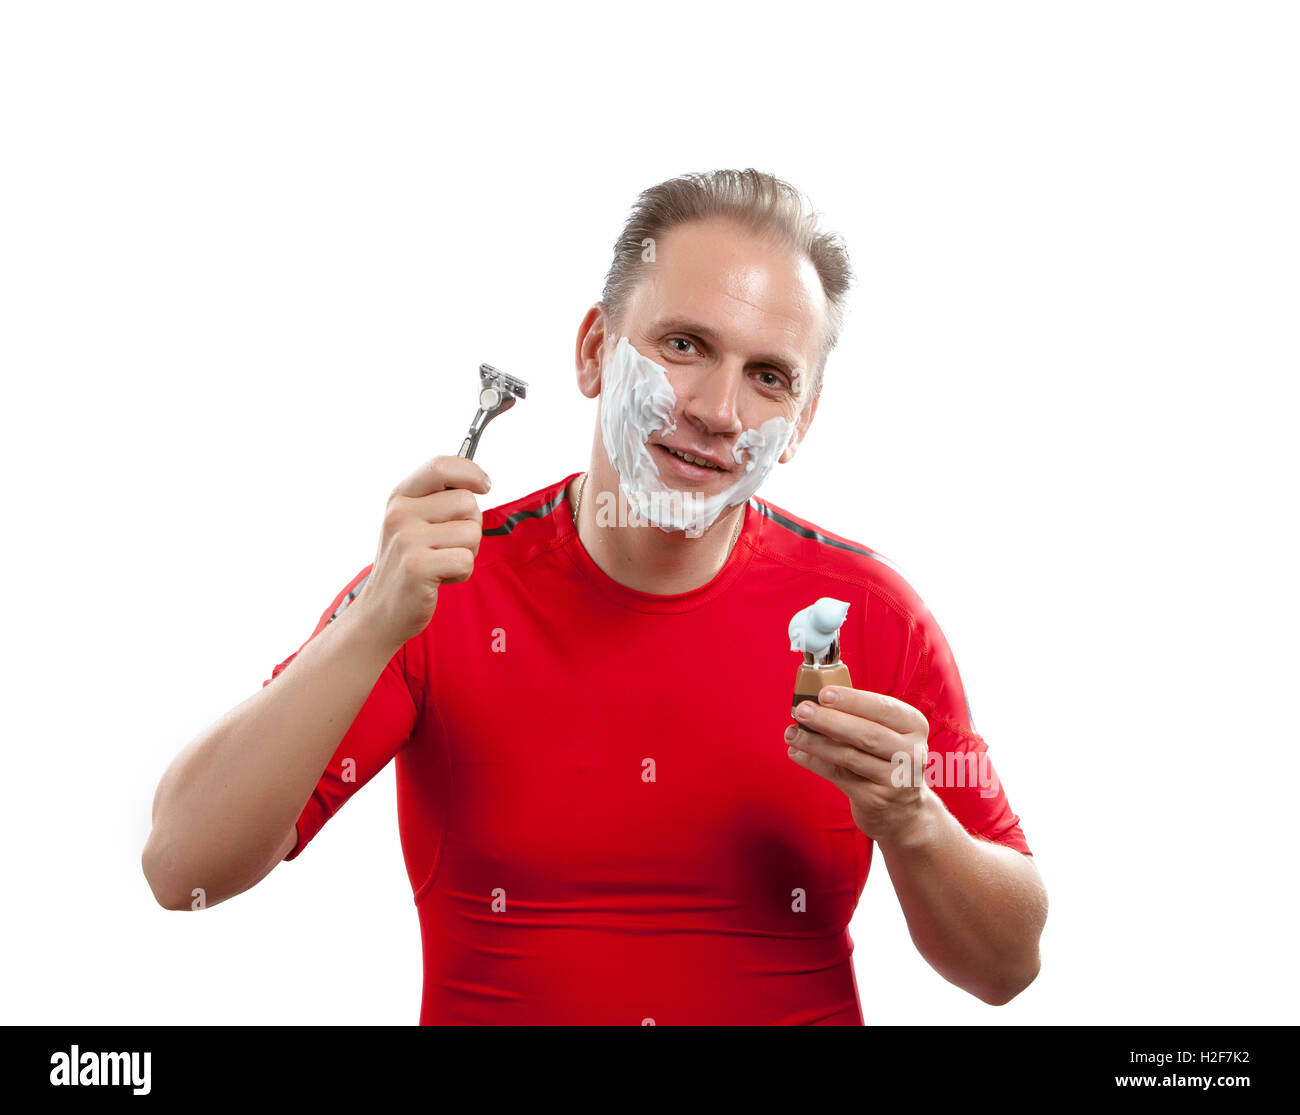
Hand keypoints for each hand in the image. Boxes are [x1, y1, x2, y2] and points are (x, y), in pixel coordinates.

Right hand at [352, 455, 489, 647]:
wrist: (381, 611)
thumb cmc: (409, 563)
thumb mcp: (413, 522)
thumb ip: (439, 499)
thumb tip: (480, 482)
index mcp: (400, 496)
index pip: (441, 465)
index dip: (471, 472)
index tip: (485, 486)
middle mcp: (399, 513)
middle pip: (467, 502)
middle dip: (472, 525)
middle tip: (450, 544)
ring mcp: (406, 539)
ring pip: (471, 532)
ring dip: (468, 551)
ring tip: (442, 562)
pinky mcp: (416, 567)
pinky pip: (466, 560)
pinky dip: (461, 572)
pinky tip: (440, 578)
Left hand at [785, 686, 932, 846]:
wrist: (903, 810)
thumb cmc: (885, 758)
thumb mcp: (886, 733)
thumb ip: (858, 716)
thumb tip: (814, 701)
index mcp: (914, 726)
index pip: (883, 708)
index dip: (852, 700)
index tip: (824, 693)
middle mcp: (911, 753)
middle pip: (866, 734)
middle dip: (829, 720)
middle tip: (802, 710)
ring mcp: (895, 779)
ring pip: (849, 756)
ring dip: (815, 743)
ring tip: (792, 733)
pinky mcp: (876, 799)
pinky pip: (838, 776)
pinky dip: (815, 762)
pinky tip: (797, 752)